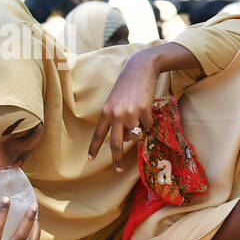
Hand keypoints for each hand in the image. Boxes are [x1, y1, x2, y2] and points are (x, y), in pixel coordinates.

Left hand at [89, 45, 170, 169]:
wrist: (139, 70)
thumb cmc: (127, 86)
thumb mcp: (115, 102)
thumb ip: (117, 120)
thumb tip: (128, 138)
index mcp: (106, 112)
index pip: (98, 134)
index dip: (93, 147)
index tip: (89, 159)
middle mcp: (116, 115)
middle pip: (116, 143)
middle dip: (116, 159)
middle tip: (118, 169)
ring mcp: (131, 114)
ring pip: (136, 134)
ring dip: (140, 130)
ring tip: (139, 115)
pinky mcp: (144, 112)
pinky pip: (148, 126)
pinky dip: (149, 122)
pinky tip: (147, 110)